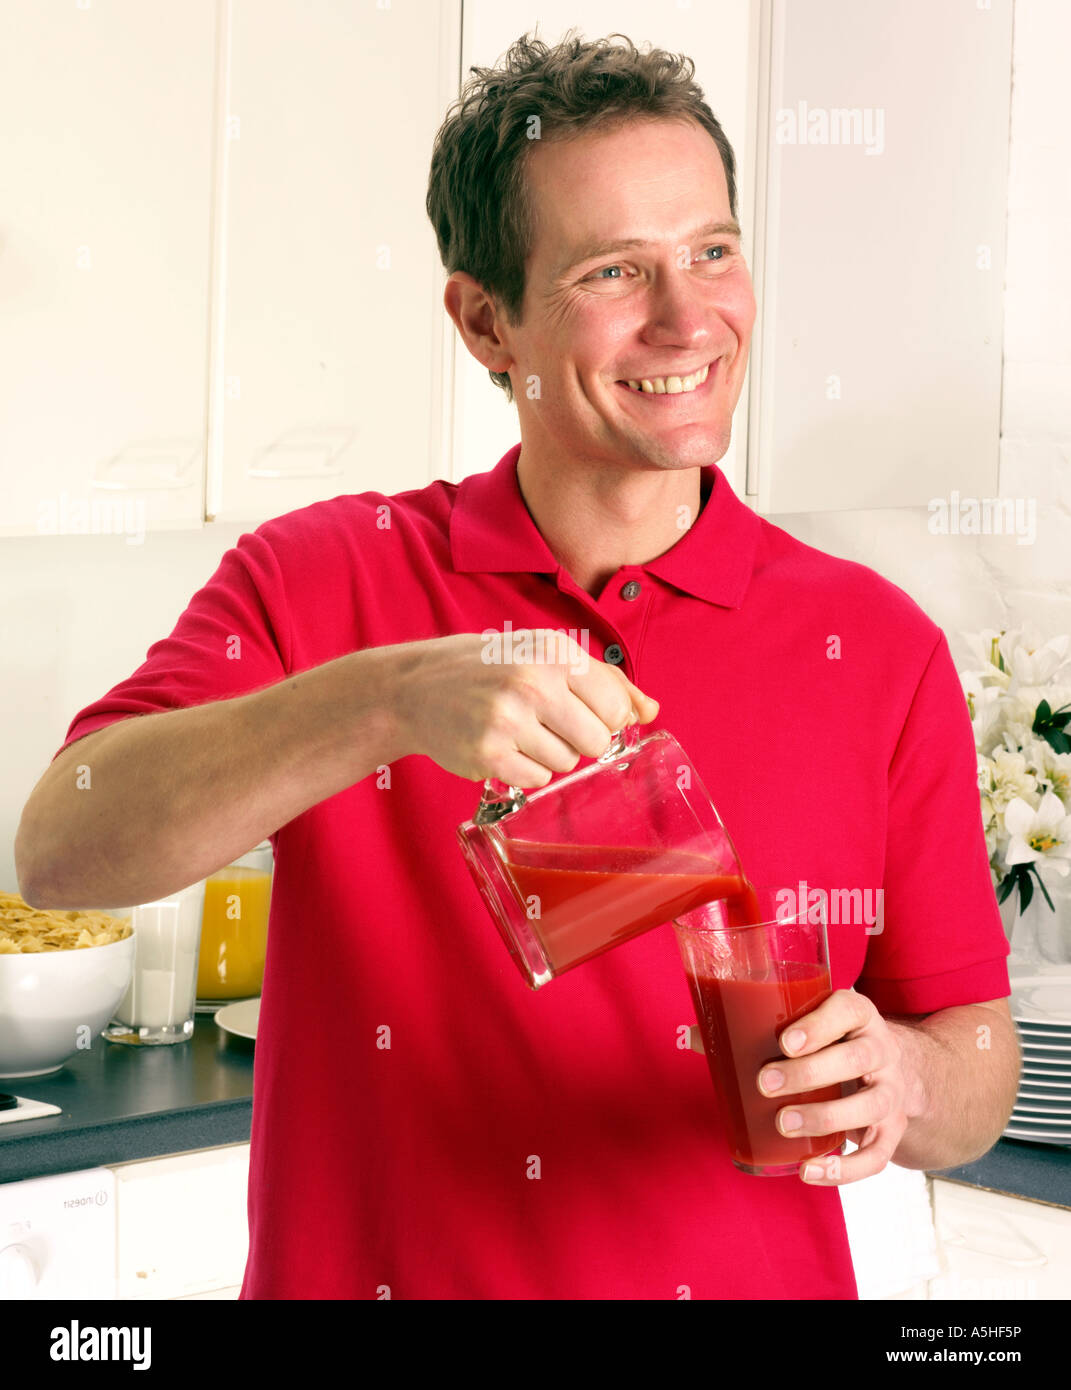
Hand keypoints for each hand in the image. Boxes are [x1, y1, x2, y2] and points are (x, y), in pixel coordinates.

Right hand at [391, 629, 658, 786]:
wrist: (414, 687)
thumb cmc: (489, 669)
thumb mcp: (545, 655)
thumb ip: (605, 681)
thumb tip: (651, 710)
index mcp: (554, 651)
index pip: (615, 708)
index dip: (603, 718)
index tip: (581, 712)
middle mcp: (533, 682)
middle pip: (595, 741)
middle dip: (578, 740)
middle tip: (546, 723)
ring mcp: (508, 720)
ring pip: (565, 763)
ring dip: (547, 754)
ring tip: (517, 730)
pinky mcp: (488, 754)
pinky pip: (535, 779)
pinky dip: (523, 770)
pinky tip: (501, 746)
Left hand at [690, 987, 909, 1184]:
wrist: (893, 1071)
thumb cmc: (833, 1041)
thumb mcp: (808, 1024)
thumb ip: (754, 1027)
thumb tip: (693, 1035)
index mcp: (858, 1015)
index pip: (848, 1010)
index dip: (819, 1025)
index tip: (784, 1042)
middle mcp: (882, 1050)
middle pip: (857, 1058)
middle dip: (810, 1073)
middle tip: (765, 1083)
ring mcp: (891, 1092)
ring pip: (869, 1105)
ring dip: (826, 1117)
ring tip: (783, 1124)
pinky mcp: (892, 1130)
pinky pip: (878, 1155)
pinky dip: (845, 1169)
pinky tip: (809, 1171)